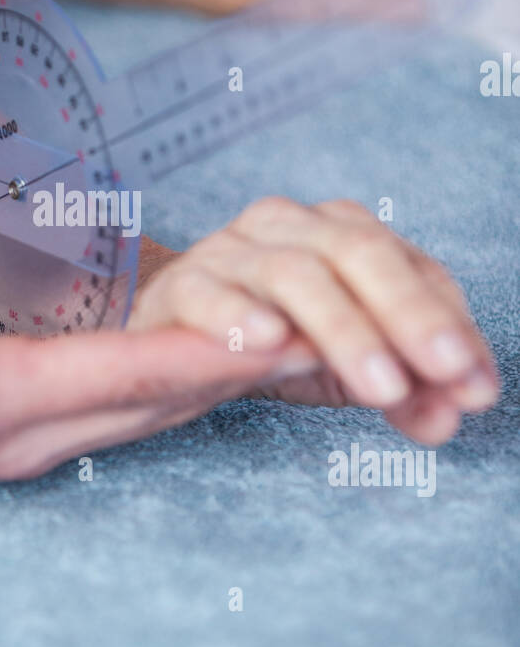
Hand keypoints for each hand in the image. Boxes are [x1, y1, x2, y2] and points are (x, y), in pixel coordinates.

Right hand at [0, 245, 324, 480]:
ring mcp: (22, 436)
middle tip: (332, 339)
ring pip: (147, 408)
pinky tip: (218, 357)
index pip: (112, 375)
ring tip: (303, 346)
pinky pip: (123, 404)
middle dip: (243, 373)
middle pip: (153, 400)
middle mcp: (18, 433)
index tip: (277, 336)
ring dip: (226, 381)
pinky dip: (183, 380)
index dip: (196, 354)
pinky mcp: (20, 422)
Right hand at [128, 197, 499, 443]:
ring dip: (343, 328)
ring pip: (293, 272)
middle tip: (444, 370)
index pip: (411, 268)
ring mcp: (231, 252)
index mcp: (343, 234)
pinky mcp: (179, 287)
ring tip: (380, 383)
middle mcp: (291, 228)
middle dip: (408, 313)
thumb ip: (407, 390)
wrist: (171, 342)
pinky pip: (206, 292)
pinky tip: (268, 340)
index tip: (474, 383)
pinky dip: (237, 313)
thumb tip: (452, 418)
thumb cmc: (271, 343)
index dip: (448, 323)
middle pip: (357, 253)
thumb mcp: (349, 369)